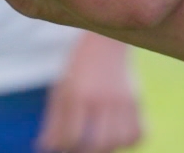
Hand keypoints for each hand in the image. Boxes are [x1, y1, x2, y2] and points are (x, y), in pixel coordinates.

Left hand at [37, 34, 142, 152]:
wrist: (106, 41)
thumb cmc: (79, 70)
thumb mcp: (61, 90)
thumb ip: (53, 121)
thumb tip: (44, 148)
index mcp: (77, 93)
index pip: (72, 135)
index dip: (65, 146)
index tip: (63, 144)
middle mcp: (102, 97)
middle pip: (100, 142)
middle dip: (88, 152)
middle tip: (81, 148)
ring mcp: (123, 99)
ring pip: (123, 139)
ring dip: (110, 147)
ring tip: (100, 142)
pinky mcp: (137, 100)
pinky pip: (139, 132)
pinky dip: (129, 140)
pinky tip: (118, 136)